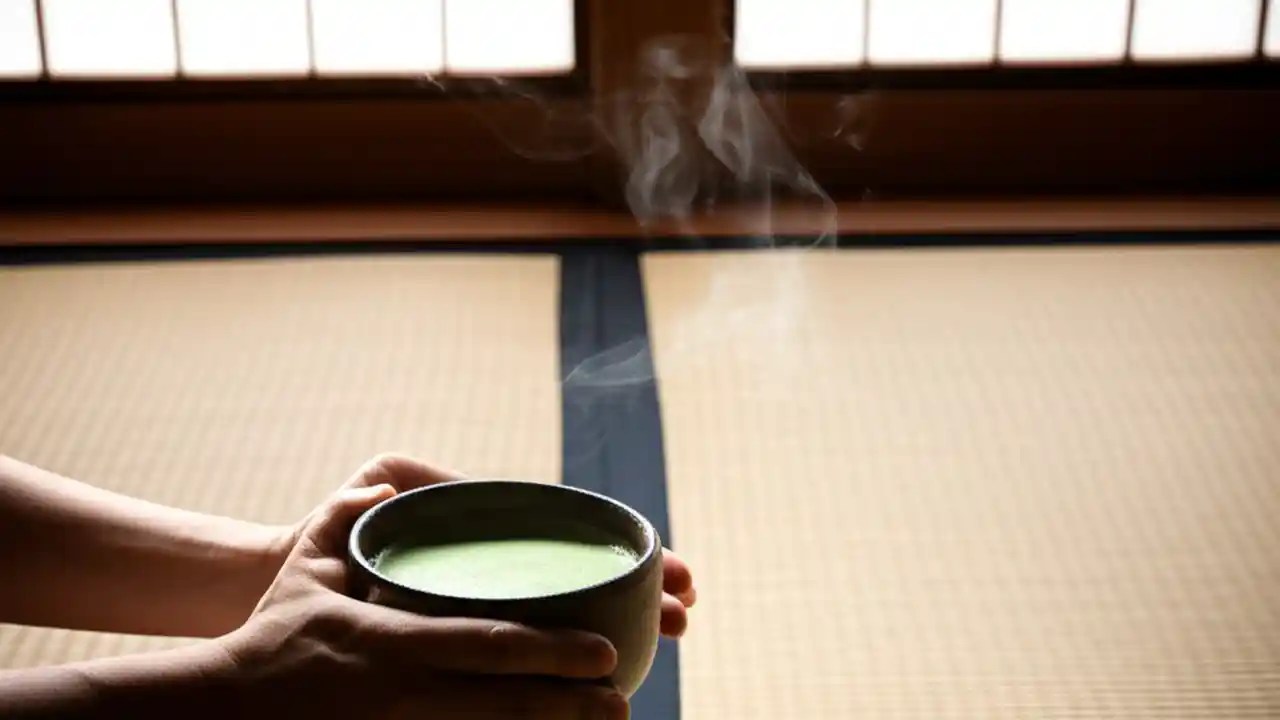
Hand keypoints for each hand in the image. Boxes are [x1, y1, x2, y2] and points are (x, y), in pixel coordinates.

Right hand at [220, 455, 629, 718]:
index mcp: (394, 643)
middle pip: (505, 700)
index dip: (550, 651)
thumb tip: (385, 487)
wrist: (219, 711)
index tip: (603, 651)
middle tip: (622, 699)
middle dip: (570, 702)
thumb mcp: (305, 567)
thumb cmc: (269, 636)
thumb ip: (344, 516)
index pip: (488, 646)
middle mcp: (406, 693)